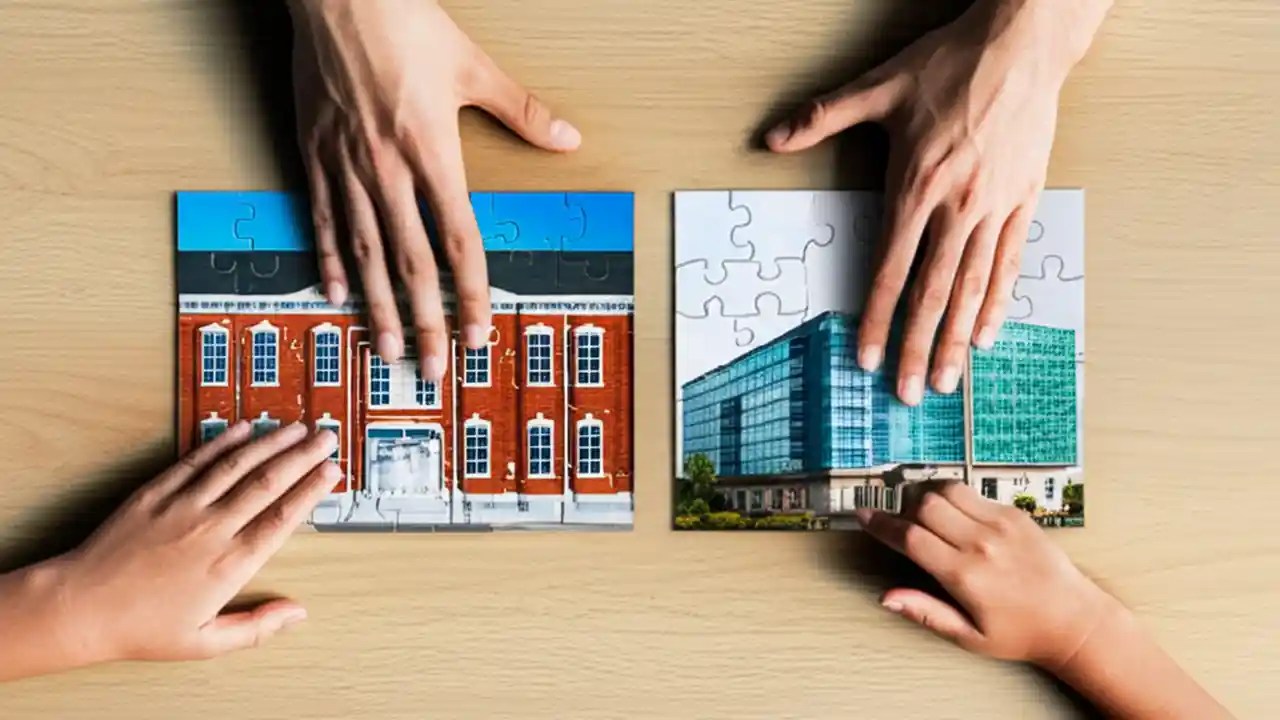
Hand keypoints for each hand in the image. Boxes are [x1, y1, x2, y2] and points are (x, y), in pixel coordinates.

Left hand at [41, 422, 337, 665]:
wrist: (79, 608)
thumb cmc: (140, 629)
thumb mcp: (204, 643)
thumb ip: (256, 628)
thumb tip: (297, 613)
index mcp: (229, 565)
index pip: (283, 518)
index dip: (311, 490)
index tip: (332, 472)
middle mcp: (211, 529)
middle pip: (269, 483)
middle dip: (303, 456)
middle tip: (327, 438)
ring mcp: (183, 506)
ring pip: (237, 465)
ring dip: (271, 442)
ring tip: (296, 428)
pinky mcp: (155, 494)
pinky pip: (196, 460)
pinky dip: (222, 442)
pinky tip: (243, 429)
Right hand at [288, 0, 580, 378]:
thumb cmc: (406, 23)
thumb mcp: (474, 67)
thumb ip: (523, 111)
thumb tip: (568, 140)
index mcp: (432, 151)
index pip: (459, 241)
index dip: (471, 294)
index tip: (478, 333)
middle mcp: (387, 168)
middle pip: (412, 262)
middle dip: (425, 322)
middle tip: (432, 368)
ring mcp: (345, 164)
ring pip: (364, 250)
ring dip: (377, 305)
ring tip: (383, 347)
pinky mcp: (312, 152)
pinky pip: (321, 217)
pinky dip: (328, 258)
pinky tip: (333, 291)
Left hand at [767, 0, 1108, 404]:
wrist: (1023, 43)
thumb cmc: (951, 64)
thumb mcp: (879, 87)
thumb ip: (824, 116)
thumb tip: (773, 137)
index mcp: (915, 186)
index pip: (890, 270)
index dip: (877, 319)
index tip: (869, 359)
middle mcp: (955, 206)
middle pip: (931, 292)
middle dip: (917, 348)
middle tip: (909, 395)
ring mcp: (994, 206)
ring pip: (972, 286)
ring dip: (957, 338)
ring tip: (948, 380)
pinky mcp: (1025, 198)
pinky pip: (1010, 260)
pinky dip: (998, 300)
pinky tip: (987, 333)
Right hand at [854, 483, 1117, 668]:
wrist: (1074, 619)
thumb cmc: (1022, 633)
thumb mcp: (968, 637)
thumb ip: (926, 613)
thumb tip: (888, 598)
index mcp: (966, 575)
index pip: (910, 537)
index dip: (881, 524)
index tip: (864, 516)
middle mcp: (982, 544)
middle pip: (925, 504)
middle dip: (904, 508)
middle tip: (900, 521)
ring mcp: (1001, 524)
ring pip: (948, 489)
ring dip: (928, 495)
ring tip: (925, 512)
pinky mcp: (1015, 514)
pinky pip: (974, 493)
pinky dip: (955, 498)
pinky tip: (955, 515)